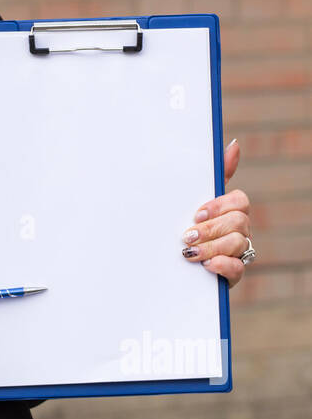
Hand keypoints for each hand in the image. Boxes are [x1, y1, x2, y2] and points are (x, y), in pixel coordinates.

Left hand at [181, 138, 251, 288]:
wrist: (178, 262)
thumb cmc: (192, 224)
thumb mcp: (196, 199)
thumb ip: (214, 175)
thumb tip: (233, 145)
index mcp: (232, 210)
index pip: (239, 201)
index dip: (219, 206)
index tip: (197, 213)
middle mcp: (240, 229)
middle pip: (239, 222)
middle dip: (211, 228)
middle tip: (187, 235)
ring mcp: (238, 251)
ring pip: (238, 243)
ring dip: (211, 247)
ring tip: (189, 252)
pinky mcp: (233, 273)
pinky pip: (238, 268)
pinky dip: (221, 264)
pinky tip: (205, 264)